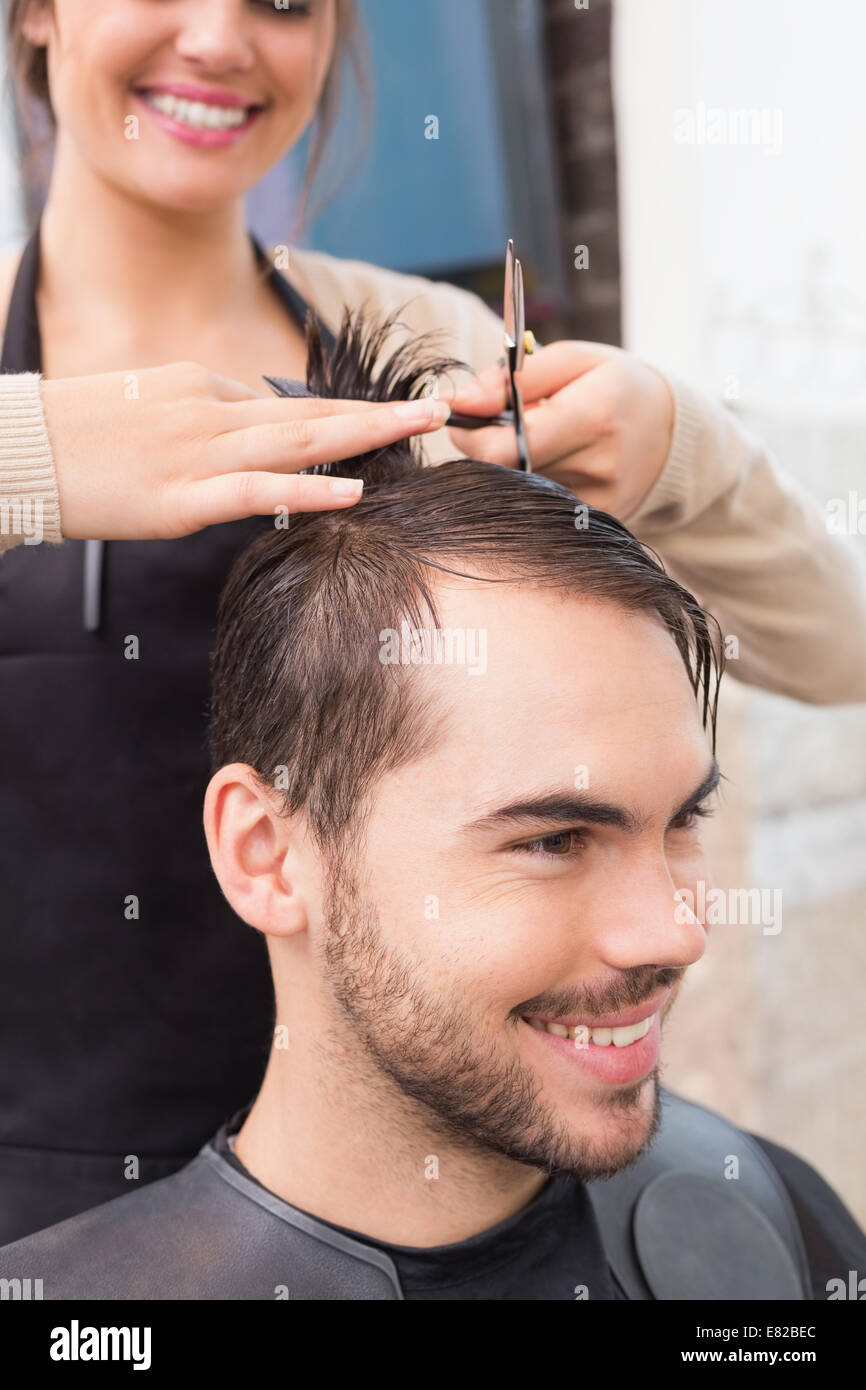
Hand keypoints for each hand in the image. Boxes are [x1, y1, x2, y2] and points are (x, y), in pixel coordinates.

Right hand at [40, 360, 450, 539]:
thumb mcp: (143, 411)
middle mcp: (209, 411)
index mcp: (200, 389)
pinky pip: (256, 492)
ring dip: (365, 436)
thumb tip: (245, 431)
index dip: (347, 412)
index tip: (395, 415)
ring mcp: (196, 453)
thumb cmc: (71, 438)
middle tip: (440, 407)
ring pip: (297, 442)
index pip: (286, 404)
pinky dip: (309, 491)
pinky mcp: (180, 499)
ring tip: (420, 431)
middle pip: (310, 412)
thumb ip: (199, 419)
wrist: (11, 451)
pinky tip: (353, 493)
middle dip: (379, 412)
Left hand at [444, 341, 674, 518]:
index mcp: (592, 415)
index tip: (464, 416)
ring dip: (508, 467)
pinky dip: (530, 486)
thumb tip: (462, 400)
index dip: (469, 434)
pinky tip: (548, 466)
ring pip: (518, 492)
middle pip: (505, 472)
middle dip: (484, 448)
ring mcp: (597, 502)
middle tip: (491, 426)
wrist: (675, 435)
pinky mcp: (595, 522)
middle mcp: (596, 466)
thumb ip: (512, 377)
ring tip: (531, 442)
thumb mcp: (574, 360)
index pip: (502, 446)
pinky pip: (540, 507)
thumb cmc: (618, 387)